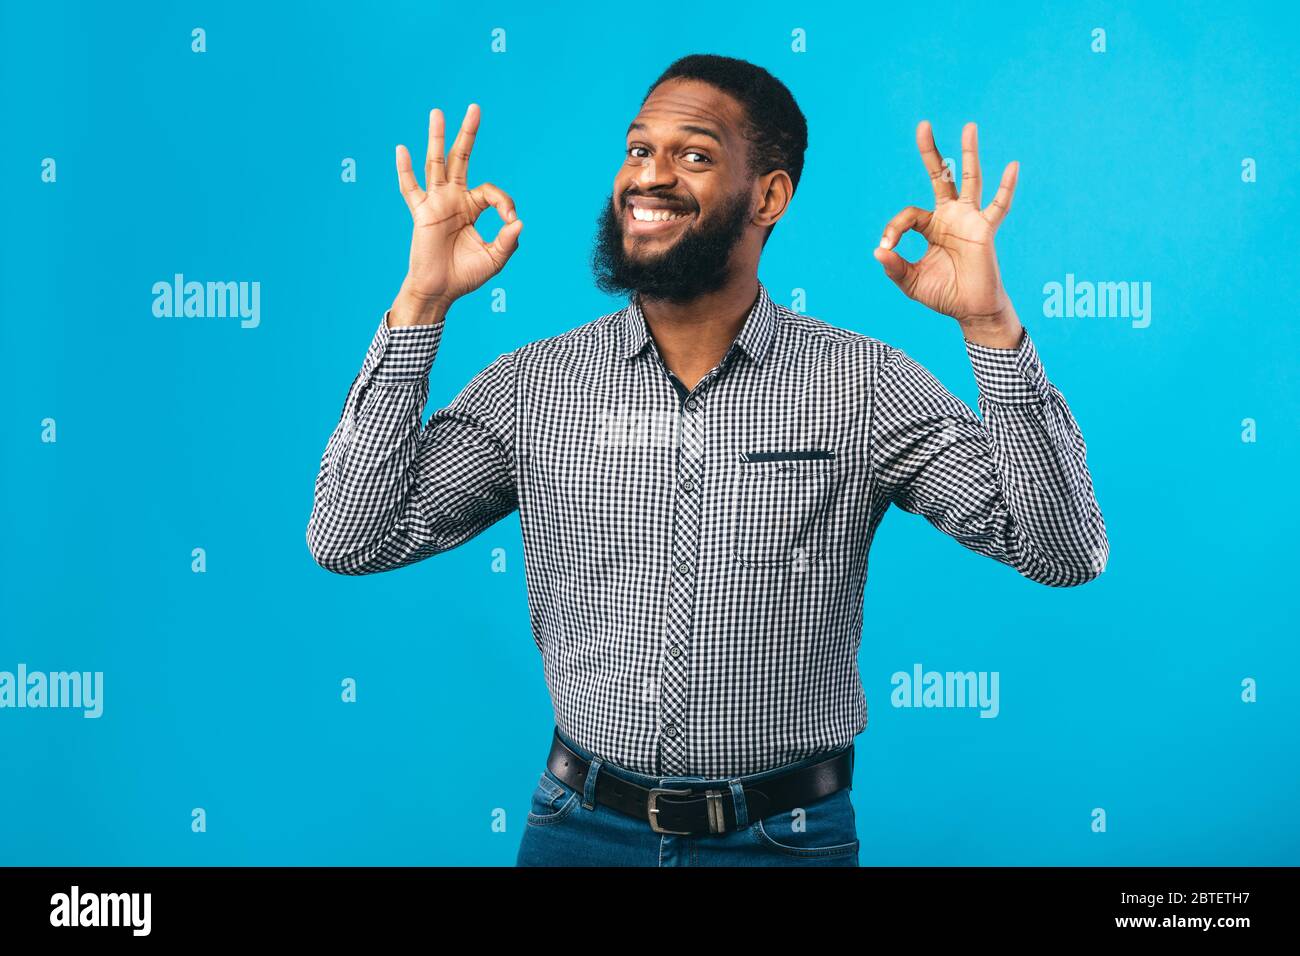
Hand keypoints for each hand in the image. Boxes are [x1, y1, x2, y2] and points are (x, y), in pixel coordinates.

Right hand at [390, 104, 523, 324]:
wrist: (440, 290)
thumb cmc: (466, 275)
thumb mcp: (495, 259)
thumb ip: (508, 241)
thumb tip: (518, 221)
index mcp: (473, 208)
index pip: (491, 192)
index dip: (504, 201)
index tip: (510, 219)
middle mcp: (454, 199)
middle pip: (461, 159)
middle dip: (468, 134)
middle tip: (475, 108)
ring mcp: (436, 203)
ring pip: (436, 164)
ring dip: (437, 138)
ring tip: (437, 112)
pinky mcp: (422, 213)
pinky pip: (411, 189)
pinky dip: (405, 170)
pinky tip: (401, 149)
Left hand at [873, 121, 1021, 344]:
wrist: (970, 310)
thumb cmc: (943, 294)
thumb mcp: (911, 282)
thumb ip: (894, 267)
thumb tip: (877, 251)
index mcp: (931, 227)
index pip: (908, 215)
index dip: (893, 229)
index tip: (887, 248)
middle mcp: (950, 217)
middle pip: (941, 176)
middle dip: (931, 152)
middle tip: (923, 124)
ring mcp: (969, 220)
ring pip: (969, 180)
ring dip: (968, 154)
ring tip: (969, 126)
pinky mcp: (985, 230)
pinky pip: (998, 206)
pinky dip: (1007, 188)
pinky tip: (1012, 166)